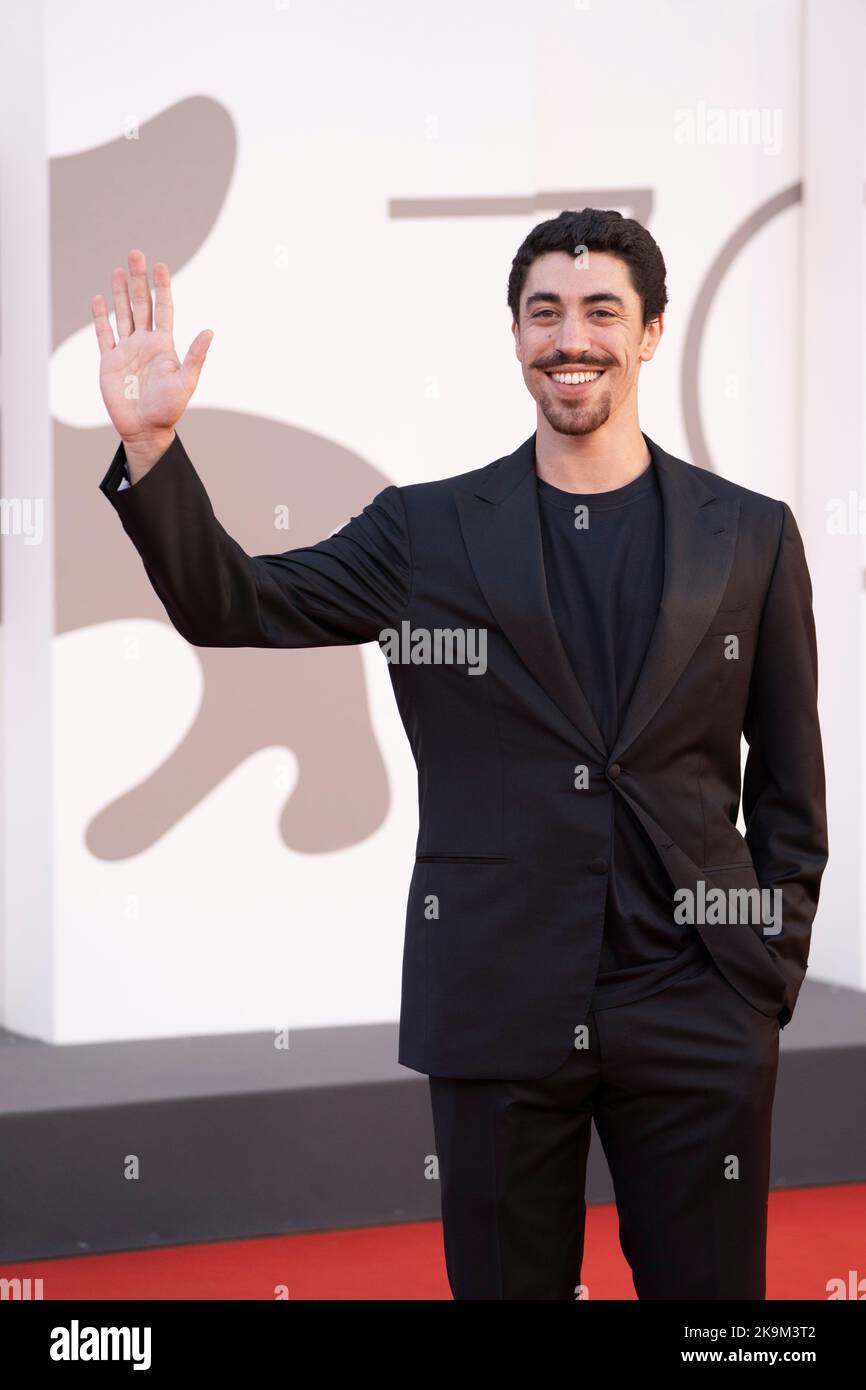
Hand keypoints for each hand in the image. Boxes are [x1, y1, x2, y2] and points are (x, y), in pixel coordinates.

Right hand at [91, 249, 212, 473]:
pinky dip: (101, 318)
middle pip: (141, 304)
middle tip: (136, 254)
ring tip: (118, 270)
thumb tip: (210, 332)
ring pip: (122, 314)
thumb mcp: (185, 381)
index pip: (162, 308)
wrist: (145, 429)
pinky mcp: (110, 362)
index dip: (161, 287)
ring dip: (119, 293)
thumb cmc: (168, 409)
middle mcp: (144, 343)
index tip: (160, 265)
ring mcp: (126, 351)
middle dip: (138, 280)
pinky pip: (104, 335)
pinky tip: (99, 300)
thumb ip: (195, 356)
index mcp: (163, 345)